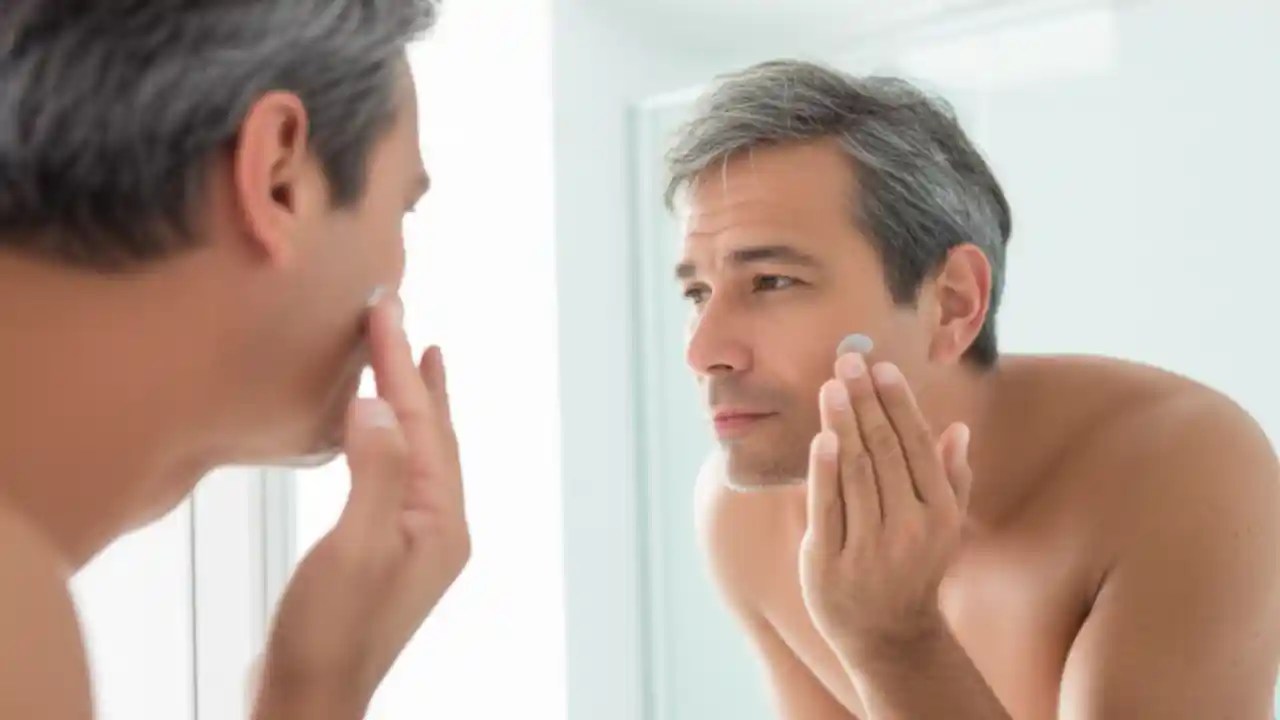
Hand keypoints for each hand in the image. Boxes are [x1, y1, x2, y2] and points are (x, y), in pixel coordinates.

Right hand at [254, 293, 469, 719]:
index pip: (423, 424)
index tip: (385, 308)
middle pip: (432, 433)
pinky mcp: (386, 552)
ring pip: (417, 453)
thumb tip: (376, 405)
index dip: (400, 363)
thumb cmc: (330, 634)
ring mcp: (415, 541)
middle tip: (401, 320)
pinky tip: (374, 432)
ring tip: (407, 361)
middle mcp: (439, 527)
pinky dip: (388, 439)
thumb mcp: (355, 548)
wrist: (310, 701)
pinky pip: (396, 474)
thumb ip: (374, 473)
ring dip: (409, 404)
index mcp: (441, 521)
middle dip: (414, 375)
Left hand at [799, 352, 971, 667]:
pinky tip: (821, 436)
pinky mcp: (831, 563)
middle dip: (866, 400)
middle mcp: (910, 529)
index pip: (918, 446)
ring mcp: (871, 548)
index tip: (881, 367)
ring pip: (856, 473)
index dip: (898, 403)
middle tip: (847, 359)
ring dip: (843, 423)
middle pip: (885, 451)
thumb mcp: (944, 527)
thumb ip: (952, 478)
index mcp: (940, 513)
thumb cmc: (914, 568)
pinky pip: (827, 508)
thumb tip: (959, 429)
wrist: (888, 636)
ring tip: (831, 385)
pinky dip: (824, 470)